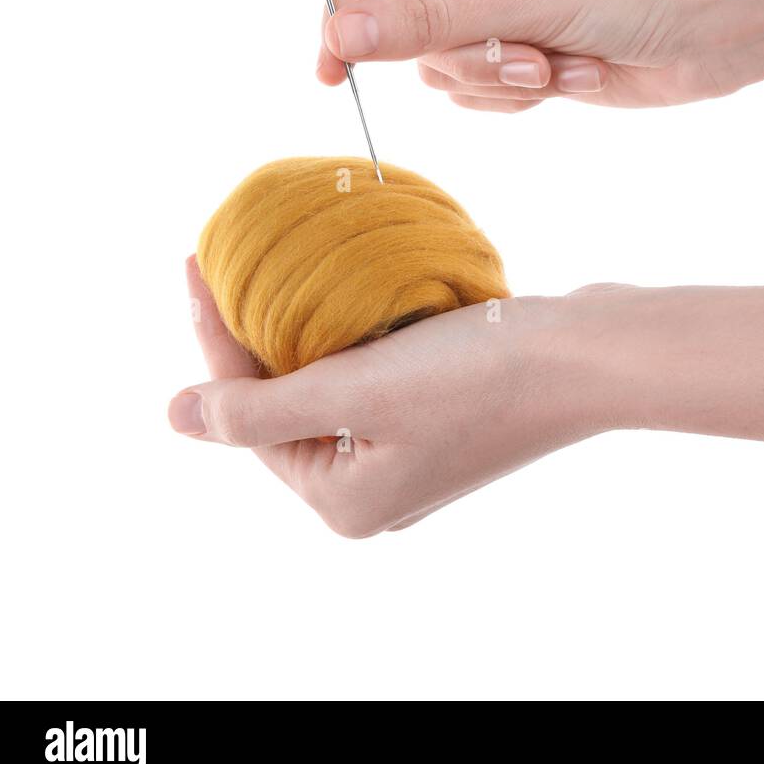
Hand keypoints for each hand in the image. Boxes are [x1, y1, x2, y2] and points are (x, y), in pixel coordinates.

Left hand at [168, 257, 600, 536]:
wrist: (588, 356)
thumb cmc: (475, 377)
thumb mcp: (353, 392)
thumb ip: (257, 408)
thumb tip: (175, 416)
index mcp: (345, 502)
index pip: (251, 415)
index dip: (216, 338)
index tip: (196, 261)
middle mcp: (376, 490)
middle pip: (288, 407)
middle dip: (258, 337)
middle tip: (227, 262)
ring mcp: (415, 455)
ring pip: (332, 389)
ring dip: (305, 334)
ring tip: (273, 272)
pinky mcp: (447, 419)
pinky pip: (375, 380)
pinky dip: (354, 338)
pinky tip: (342, 295)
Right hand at [317, 0, 752, 110]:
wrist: (716, 25)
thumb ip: (421, 23)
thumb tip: (337, 40)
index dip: (350, 10)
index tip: (329, 71)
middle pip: (405, 15)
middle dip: (465, 51)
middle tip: (521, 59)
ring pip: (440, 60)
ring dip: (498, 75)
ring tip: (556, 63)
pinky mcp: (520, 40)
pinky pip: (476, 86)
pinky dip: (518, 92)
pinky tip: (573, 74)